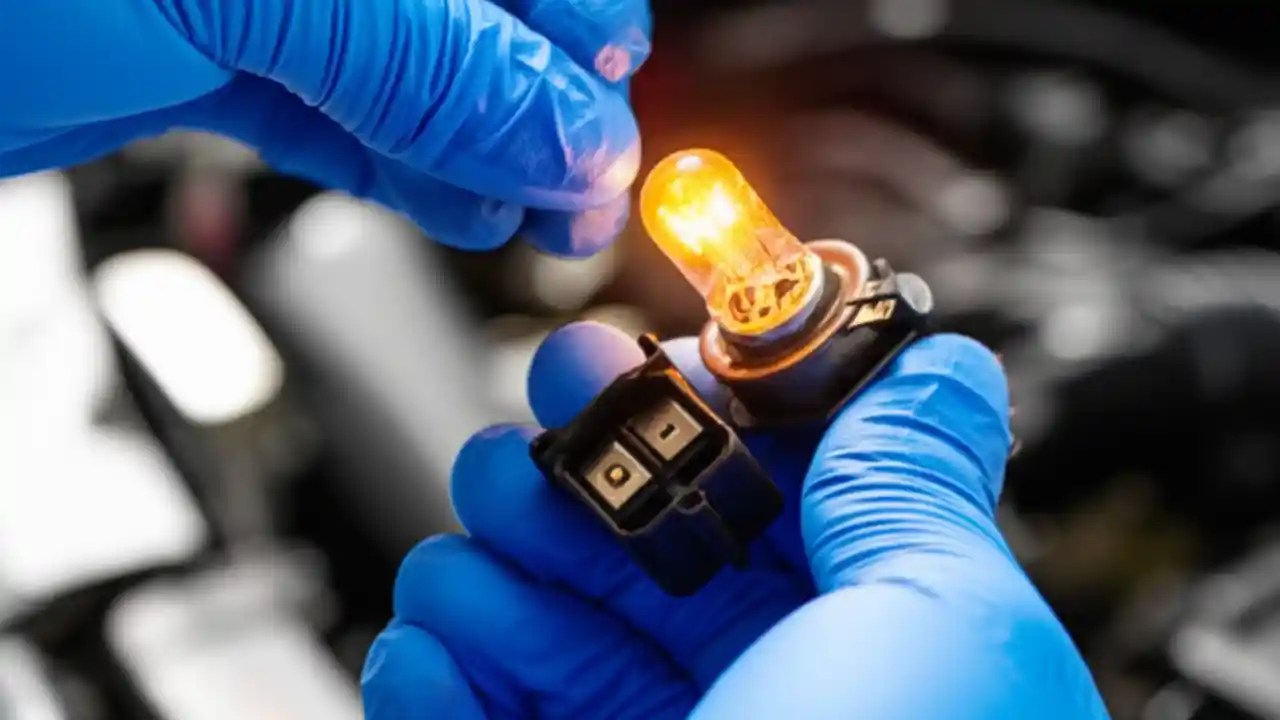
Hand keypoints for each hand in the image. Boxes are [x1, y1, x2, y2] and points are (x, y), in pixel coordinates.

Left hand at [0, 0, 646, 254]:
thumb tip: (569, 130)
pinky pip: (333, 111)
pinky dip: (399, 166)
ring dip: (482, 147)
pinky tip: (461, 200)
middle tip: (588, 191)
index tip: (612, 127)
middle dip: (539, 97)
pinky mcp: (195, 50)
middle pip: (469, 7)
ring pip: (409, 67)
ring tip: (542, 211)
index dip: (577, 27)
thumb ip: (424, 53)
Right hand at [361, 322, 1110, 718]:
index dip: (703, 403)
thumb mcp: (935, 634)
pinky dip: (436, 684)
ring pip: (545, 618)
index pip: (773, 486)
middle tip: (537, 415)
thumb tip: (942, 367)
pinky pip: (467, 717)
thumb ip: (914, 490)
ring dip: (493, 570)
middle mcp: (764, 695)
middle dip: (578, 467)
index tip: (639, 347)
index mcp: (872, 641)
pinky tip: (431, 657)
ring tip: (474, 553)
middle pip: (644, 538)